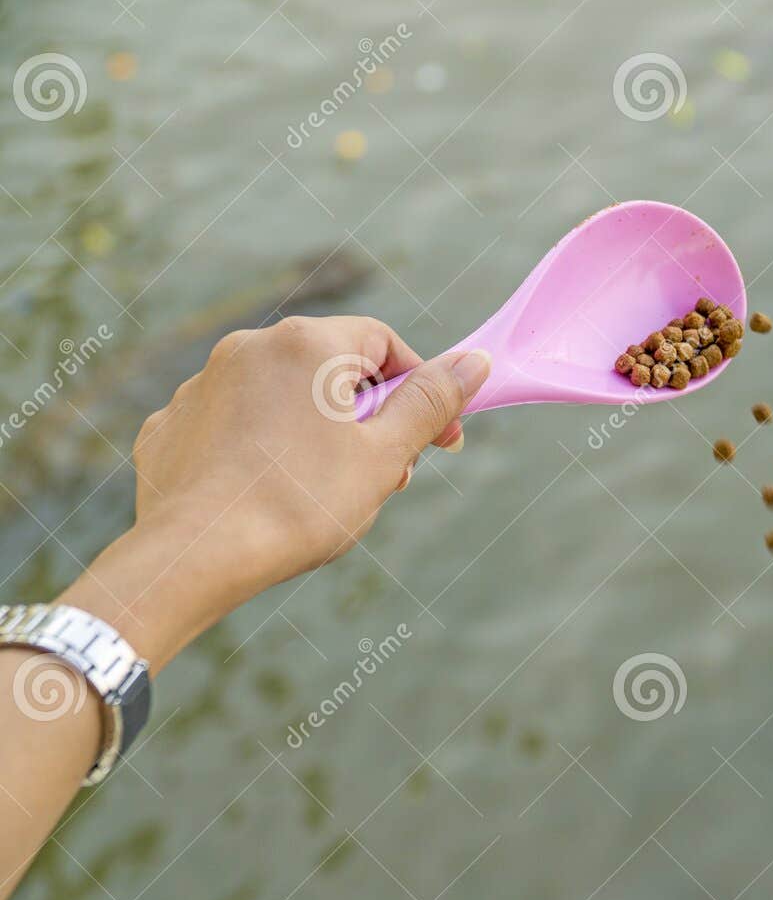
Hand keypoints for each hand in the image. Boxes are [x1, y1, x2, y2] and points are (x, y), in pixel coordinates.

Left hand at [60, 315, 490, 670]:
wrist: (193, 556)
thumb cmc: (298, 504)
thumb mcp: (384, 455)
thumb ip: (430, 403)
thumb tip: (473, 363)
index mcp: (306, 345)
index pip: (385, 343)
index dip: (421, 388)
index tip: (441, 440)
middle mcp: (248, 348)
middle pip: (333, 370)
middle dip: (369, 418)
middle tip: (386, 476)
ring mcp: (202, 385)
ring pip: (282, 398)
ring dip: (316, 435)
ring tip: (326, 494)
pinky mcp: (172, 424)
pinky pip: (235, 425)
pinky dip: (261, 450)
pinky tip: (269, 495)